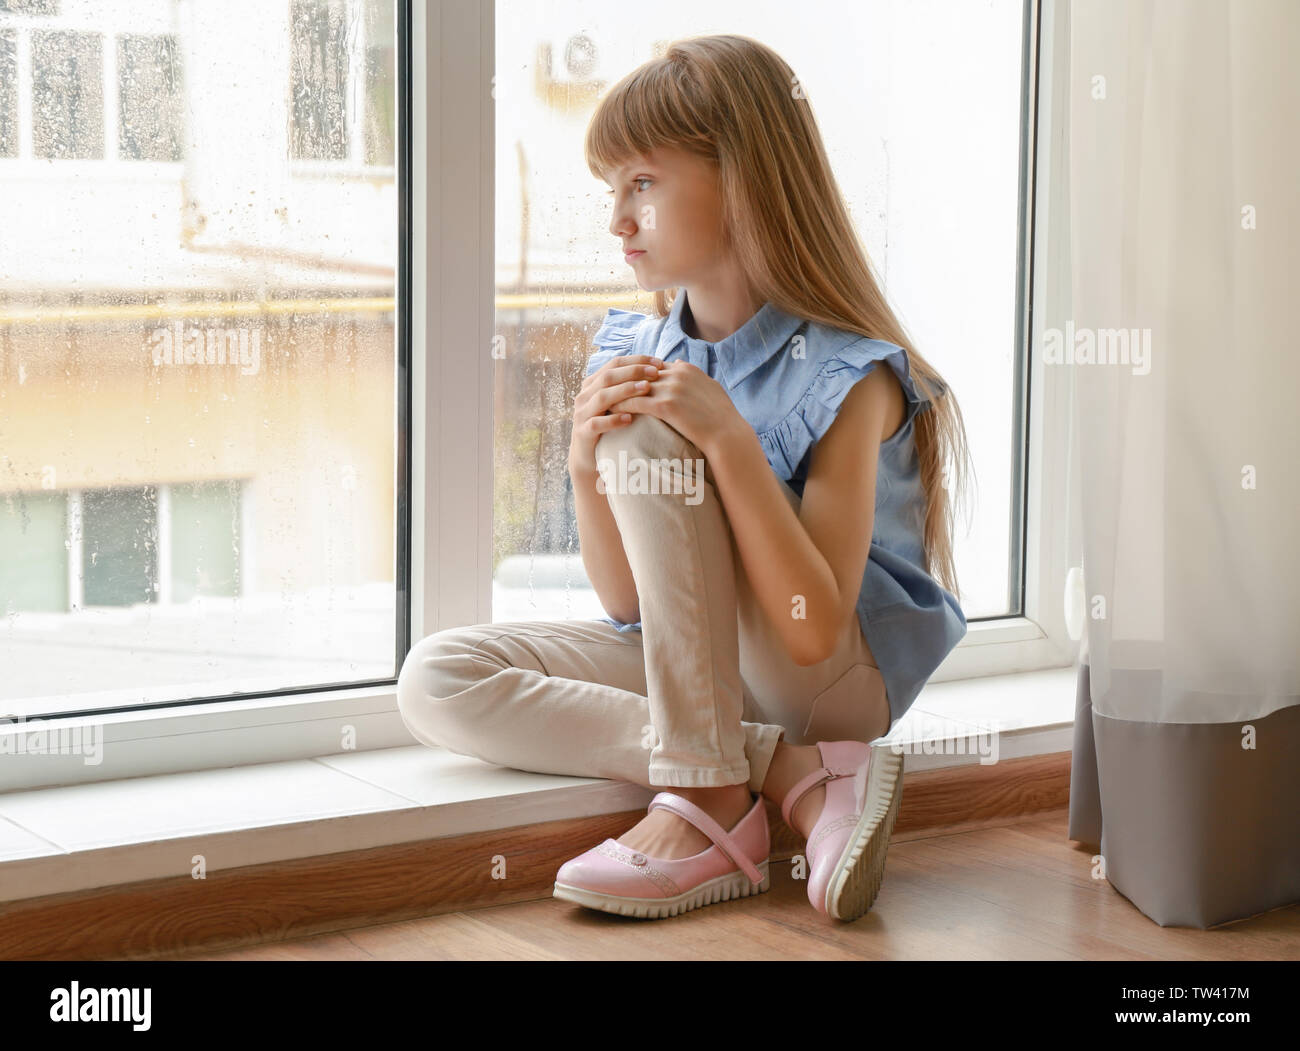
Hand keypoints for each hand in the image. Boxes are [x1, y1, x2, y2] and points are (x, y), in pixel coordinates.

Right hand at [569, 355, 666, 476]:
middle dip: (633, 372)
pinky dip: (613, 420)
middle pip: (608, 376)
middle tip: (655, 373)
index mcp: (593, 383)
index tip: (659, 363)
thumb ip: (629, 387)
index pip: (615, 364)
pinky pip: (596, 424)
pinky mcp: (582, 432)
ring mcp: (582, 414)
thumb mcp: (617, 403)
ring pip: (602, 397)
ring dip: (625, 391)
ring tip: (646, 389)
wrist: (588, 456)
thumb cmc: (609, 426)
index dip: (637, 361)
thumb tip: (659, 371)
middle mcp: (585, 395)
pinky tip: (629, 419)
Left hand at [606, 359, 744, 457]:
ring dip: (618, 392)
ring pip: (636, 387)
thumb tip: (677, 363)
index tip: (624, 381)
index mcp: (686, 369)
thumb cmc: (720, 416)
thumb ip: (692, 374)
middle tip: (606, 388)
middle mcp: (677, 374)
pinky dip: (622, 405)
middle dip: (623, 381)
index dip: (638, 375)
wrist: (727, 434)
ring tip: (603, 399)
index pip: (654, 367)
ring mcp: (671, 388)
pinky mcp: (666, 405)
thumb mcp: (709, 387)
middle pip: (641, 374)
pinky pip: (636, 403)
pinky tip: (611, 411)